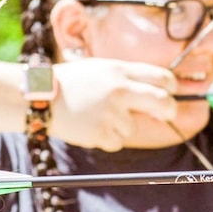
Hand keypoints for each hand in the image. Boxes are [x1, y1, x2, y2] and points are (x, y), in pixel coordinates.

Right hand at [49, 57, 177, 150]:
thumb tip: (157, 93)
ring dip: (121, 125)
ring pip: (133, 126)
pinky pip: (117, 142)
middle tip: (167, 115)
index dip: (172, 88)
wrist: (40, 96)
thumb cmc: (72, 83)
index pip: (162, 77)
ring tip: (96, 115)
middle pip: (163, 103)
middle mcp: (119, 90)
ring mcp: (111, 112)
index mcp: (120, 71)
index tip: (171, 94)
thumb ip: (127, 79)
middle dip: (170, 111)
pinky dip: (107, 138)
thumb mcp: (101, 69)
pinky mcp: (101, 133)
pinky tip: (90, 126)